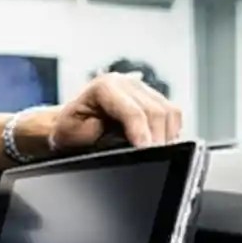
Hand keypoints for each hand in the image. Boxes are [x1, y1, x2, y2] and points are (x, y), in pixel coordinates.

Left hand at [51, 72, 182, 150]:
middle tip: (155, 159)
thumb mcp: (72, 134)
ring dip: (167, 135)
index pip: (133, 111)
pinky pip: (172, 114)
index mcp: (103, 87)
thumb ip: (96, 134)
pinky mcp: (152, 97)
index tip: (146, 150)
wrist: (69, 124)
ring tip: (157, 154)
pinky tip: (159, 144)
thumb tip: (122, 141)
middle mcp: (125, 83)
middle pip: (156, 111)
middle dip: (157, 138)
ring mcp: (141, 88)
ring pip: (169, 111)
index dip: (142, 133)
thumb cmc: (69, 130)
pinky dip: (169, 131)